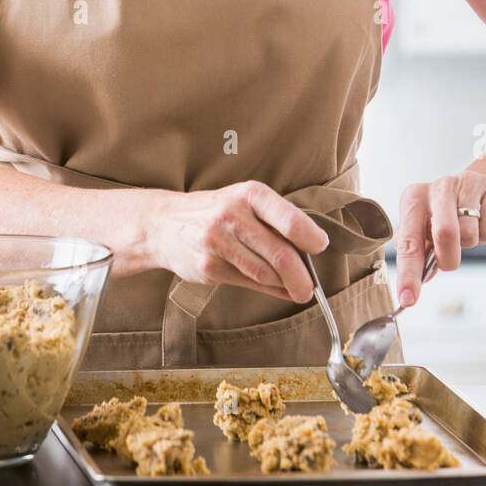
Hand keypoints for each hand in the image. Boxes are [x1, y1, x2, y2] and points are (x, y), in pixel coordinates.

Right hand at [150, 181, 329, 303]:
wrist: (164, 223)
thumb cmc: (216, 211)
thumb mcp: (244, 202)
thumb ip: (275, 222)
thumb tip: (312, 252)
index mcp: (250, 194)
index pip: (291, 220)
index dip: (311, 238)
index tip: (320, 248)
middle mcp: (234, 215)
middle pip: (280, 254)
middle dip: (302, 277)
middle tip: (310, 289)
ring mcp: (219, 242)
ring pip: (265, 273)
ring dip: (285, 285)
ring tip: (295, 288)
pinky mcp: (209, 267)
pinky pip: (249, 284)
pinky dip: (269, 291)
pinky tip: (277, 289)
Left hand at [393, 173, 485, 307]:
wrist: (485, 191)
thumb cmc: (451, 214)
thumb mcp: (427, 228)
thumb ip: (417, 253)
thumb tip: (417, 281)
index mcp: (413, 199)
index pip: (408, 242)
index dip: (408, 274)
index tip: (408, 299)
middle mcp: (436, 187)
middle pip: (444, 234)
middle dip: (449, 258)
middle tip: (449, 260)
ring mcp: (465, 182)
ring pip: (469, 234)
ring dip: (470, 244)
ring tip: (468, 230)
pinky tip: (483, 221)